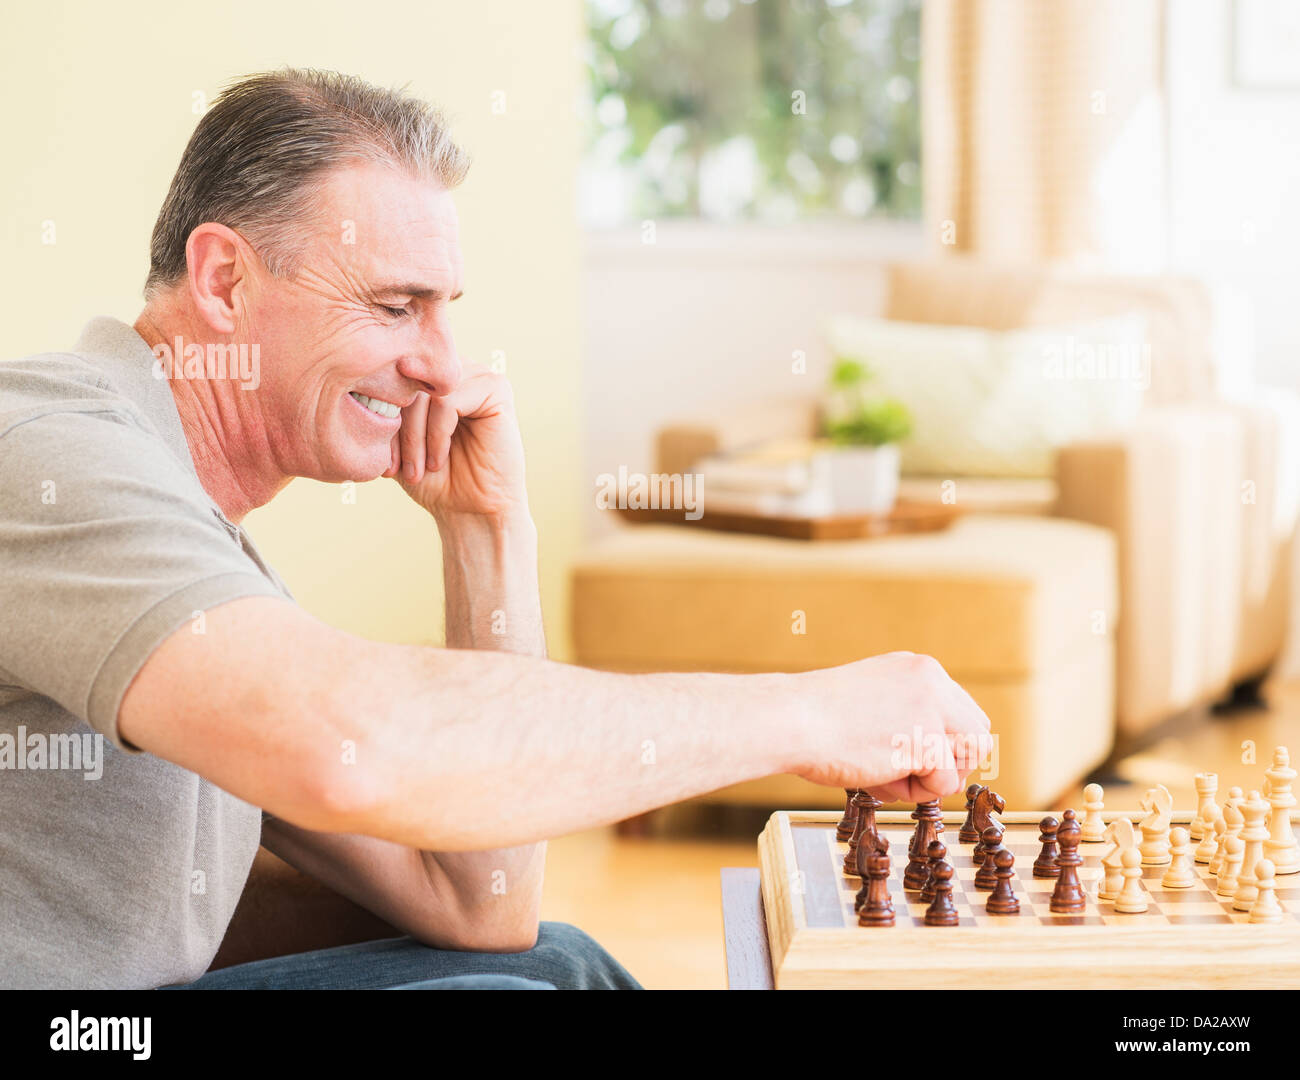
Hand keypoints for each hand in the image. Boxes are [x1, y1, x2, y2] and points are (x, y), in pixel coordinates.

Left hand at [384, 365, 528, 522]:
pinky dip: (436, 435)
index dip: (380, 414)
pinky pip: (448, 401)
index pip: (391, 375)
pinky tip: (438, 460)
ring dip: (415, 436)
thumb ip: (380, 410)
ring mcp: (477, 374)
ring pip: (426, 392)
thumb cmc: (434, 478)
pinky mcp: (496, 388)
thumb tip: (353, 384)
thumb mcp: (394, 442)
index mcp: (430, 374)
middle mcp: (454, 368)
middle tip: (398, 467)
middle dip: (398, 428)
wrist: (471, 509)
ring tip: (418, 468)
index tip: (383, 460)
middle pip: (408, 381)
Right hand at [790, 651, 992, 802]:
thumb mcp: (873, 704)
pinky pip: (944, 781)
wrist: (791, 719)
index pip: (961, 711)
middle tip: (916, 777)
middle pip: (977, 732)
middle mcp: (931, 680)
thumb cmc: (815, 720)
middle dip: (953, 762)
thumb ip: (907, 720)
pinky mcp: (926, 739)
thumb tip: (937, 767)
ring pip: (970, 755)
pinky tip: (883, 779)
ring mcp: (931, 707)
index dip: (946, 744)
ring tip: (894, 778)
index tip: (917, 760)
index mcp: (917, 669)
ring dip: (937, 777)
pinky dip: (918, 792)